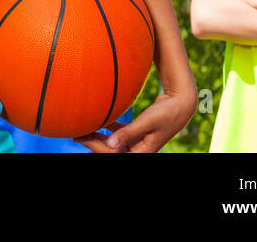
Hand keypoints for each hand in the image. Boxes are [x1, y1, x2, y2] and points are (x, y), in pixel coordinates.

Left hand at [73, 90, 194, 152]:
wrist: (182, 103)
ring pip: (114, 141)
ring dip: (99, 136)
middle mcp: (139, 148)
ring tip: (82, 130)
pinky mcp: (139, 131)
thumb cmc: (166, 113)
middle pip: (111, 149)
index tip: (81, 136)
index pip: (114, 153)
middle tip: (75, 135)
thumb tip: (111, 145)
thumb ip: (129, 133)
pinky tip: (99, 122)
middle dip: (93, 143)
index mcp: (142, 152)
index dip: (96, 145)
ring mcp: (139, 140)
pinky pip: (120, 132)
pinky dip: (109, 128)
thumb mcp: (147, 122)